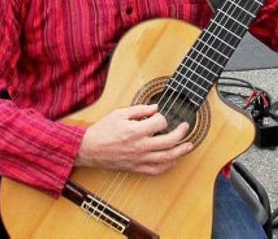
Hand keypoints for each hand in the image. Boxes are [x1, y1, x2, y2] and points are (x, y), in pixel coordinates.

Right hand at [76, 104, 193, 174]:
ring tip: (189, 145)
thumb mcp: (119, 113)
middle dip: (181, 133)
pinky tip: (173, 160)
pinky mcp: (136, 168)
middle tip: (186, 127)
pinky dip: (168, 166)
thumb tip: (156, 108)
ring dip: (181, 151)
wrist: (89, 149)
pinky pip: (157, 170)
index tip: (159, 116)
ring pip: (167, 158)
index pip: (161, 123)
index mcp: (136, 131)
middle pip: (170, 141)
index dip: (162, 117)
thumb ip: (140, 110)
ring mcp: (139, 159)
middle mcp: (140, 146)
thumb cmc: (102, 130)